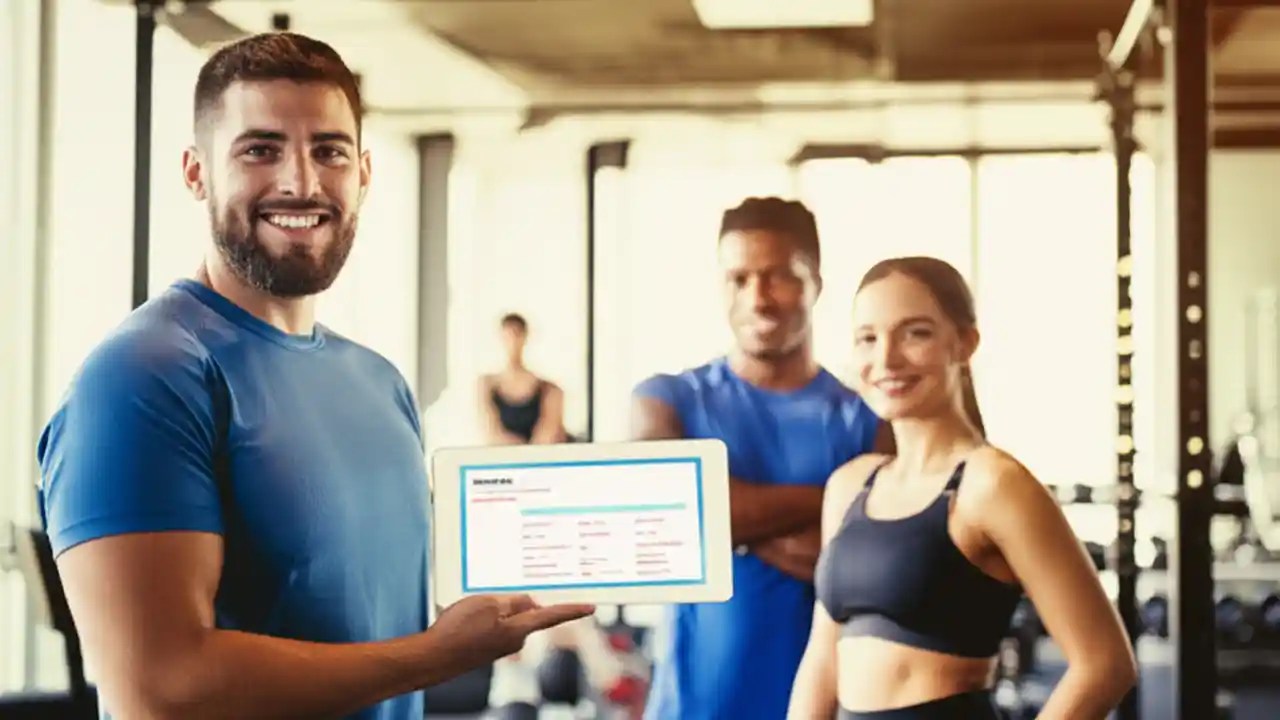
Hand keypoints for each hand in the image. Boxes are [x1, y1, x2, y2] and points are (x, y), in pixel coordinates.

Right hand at [429, 594, 594, 670]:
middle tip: (490, 598)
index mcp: (519, 629)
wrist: (432, 658)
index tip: (591, 607)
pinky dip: (482, 617)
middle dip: (513, 600)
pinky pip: (491, 625)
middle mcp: (514, 641)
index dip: (572, 609)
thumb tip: (529, 603)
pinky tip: (464, 619)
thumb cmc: (458, 631)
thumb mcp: (488, 604)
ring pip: (505, 617)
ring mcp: (499, 646)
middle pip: (524, 612)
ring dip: (493, 608)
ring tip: (468, 610)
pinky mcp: (485, 648)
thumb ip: (513, 602)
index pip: (551, 615)